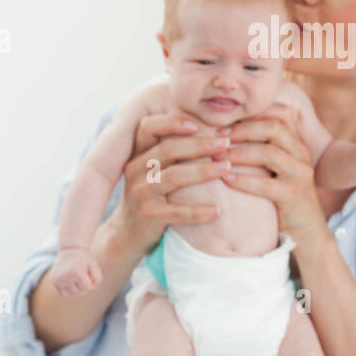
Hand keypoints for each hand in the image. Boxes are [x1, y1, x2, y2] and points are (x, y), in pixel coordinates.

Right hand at [51, 246, 102, 296]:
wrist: (70, 250)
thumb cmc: (84, 259)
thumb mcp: (94, 265)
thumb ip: (98, 278)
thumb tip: (92, 289)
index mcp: (77, 271)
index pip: (87, 288)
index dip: (90, 283)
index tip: (88, 275)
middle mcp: (65, 276)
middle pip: (79, 292)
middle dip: (83, 287)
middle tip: (82, 277)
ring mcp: (58, 279)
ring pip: (71, 295)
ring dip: (76, 290)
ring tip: (76, 280)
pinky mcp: (53, 281)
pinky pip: (61, 294)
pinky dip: (67, 291)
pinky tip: (69, 283)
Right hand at [109, 112, 233, 255]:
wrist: (128, 233)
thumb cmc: (150, 195)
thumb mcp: (150, 169)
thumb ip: (169, 150)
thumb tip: (208, 126)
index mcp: (136, 154)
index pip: (147, 127)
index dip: (171, 122)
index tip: (196, 124)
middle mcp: (134, 170)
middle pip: (168, 149)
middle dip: (200, 145)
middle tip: (226, 144)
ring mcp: (140, 194)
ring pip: (174, 177)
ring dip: (204, 171)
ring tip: (227, 168)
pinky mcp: (148, 216)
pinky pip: (177, 212)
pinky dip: (198, 211)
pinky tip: (217, 210)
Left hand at [217, 104, 329, 252]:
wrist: (306, 232)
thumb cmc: (280, 197)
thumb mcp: (273, 168)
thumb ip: (260, 149)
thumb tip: (223, 132)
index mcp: (295, 143)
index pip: (279, 114)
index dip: (250, 114)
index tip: (224, 122)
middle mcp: (301, 154)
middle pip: (273, 127)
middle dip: (241, 129)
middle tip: (216, 138)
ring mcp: (300, 175)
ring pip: (269, 153)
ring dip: (238, 153)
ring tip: (216, 157)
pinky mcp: (294, 196)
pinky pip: (266, 185)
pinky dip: (243, 180)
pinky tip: (226, 179)